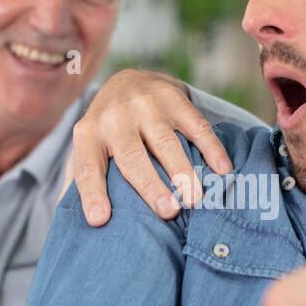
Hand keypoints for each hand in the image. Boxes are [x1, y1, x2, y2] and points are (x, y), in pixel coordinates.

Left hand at [66, 69, 233, 225]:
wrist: (128, 79)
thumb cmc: (108, 131)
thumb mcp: (88, 149)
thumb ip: (82, 182)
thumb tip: (83, 226)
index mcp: (88, 134)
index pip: (88, 168)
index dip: (92, 194)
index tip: (100, 220)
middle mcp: (115, 116)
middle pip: (132, 156)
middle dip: (150, 185)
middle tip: (167, 211)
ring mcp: (146, 104)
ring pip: (166, 142)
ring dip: (182, 171)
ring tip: (195, 199)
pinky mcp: (174, 97)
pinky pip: (196, 125)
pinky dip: (212, 148)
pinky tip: (223, 169)